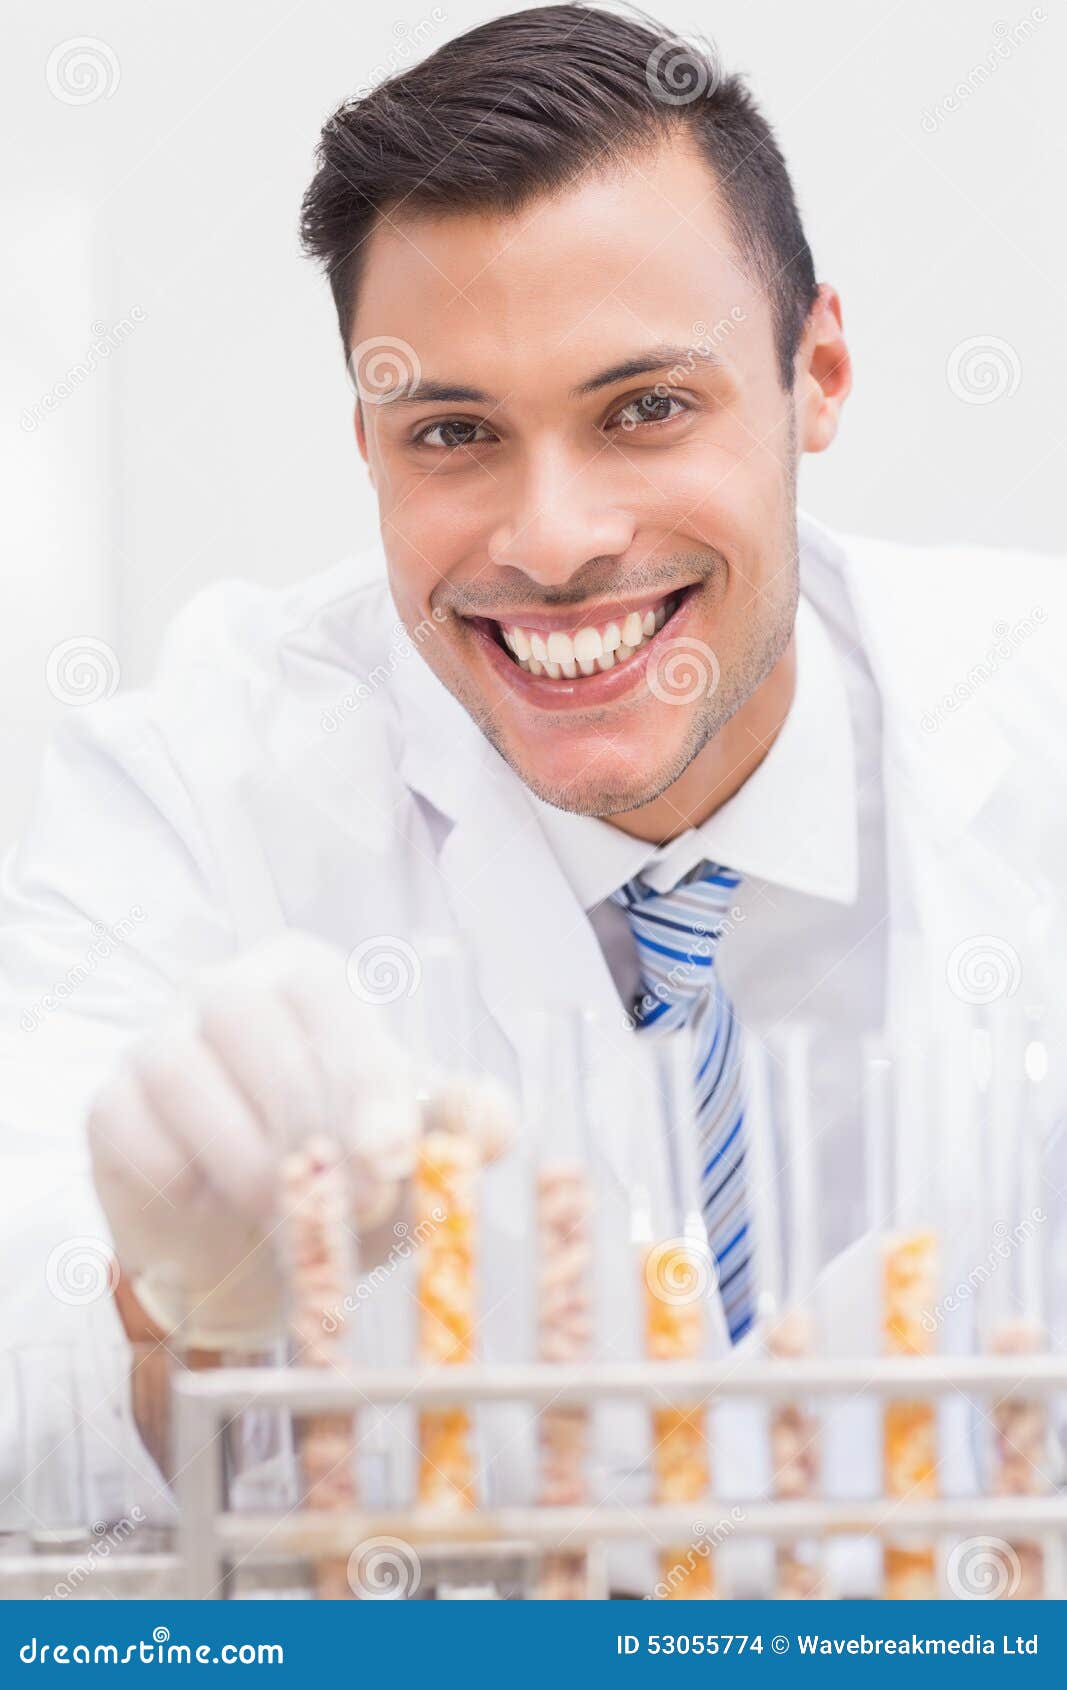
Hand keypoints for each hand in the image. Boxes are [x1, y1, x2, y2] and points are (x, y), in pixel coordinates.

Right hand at [88, 932, 421, 1348]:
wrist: (250, 1248)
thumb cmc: (340, 1171)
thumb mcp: (410, 1150)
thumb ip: (458, 1127)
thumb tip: (499, 1124)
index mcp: (305, 976)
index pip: (328, 995)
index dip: (361, 1073)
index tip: (391, 1155)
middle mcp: (223, 990)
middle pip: (245, 1014)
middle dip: (305, 1115)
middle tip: (349, 1199)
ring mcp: (156, 1042)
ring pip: (180, 1067)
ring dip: (243, 1152)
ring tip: (286, 1212)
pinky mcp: (108, 1104)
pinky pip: (127, 1124)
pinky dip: (177, 1174)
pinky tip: (214, 1205)